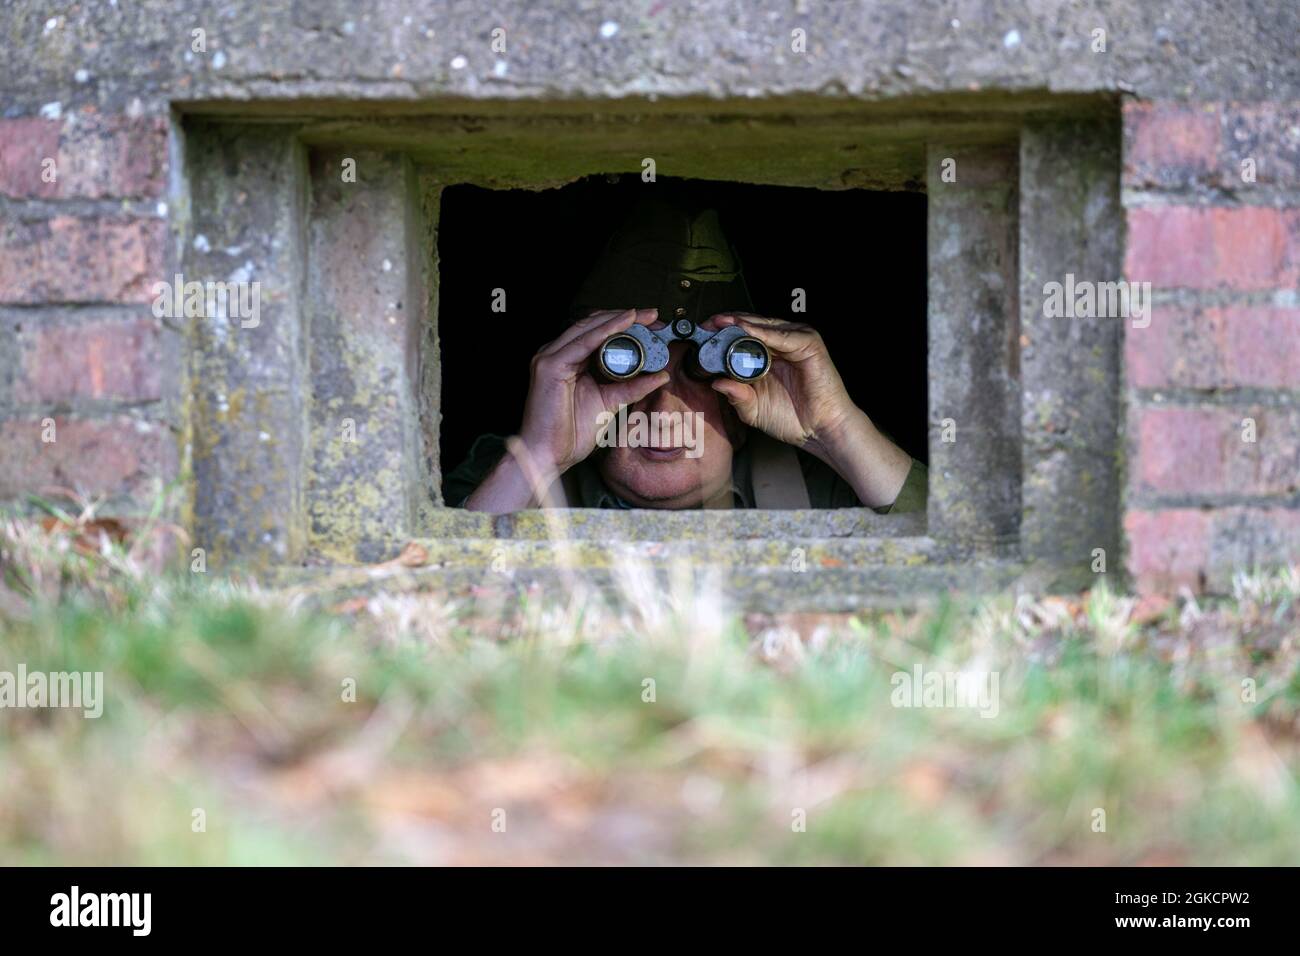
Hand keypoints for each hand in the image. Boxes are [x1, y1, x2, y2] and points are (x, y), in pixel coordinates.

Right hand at [517, 308, 669, 474]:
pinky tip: (623, 324)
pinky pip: (582, 342)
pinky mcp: (549, 366)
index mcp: (567, 360)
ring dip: (618, 320)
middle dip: (625, 318)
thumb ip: (632, 387)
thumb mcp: (610, 402)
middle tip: (652, 315)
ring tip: (642, 316)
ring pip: (588, 328)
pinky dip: (605, 331)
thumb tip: (660, 375)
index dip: (624, 325)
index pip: (597, 333)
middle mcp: (556, 354)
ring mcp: (549, 357)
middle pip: (593, 325)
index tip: (650, 323)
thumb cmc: (571, 432)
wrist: (550, 455)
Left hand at [706, 313, 856, 451]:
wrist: (820, 431)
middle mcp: (780, 344)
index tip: (701, 334)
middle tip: (707, 324)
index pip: (741, 336)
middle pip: (750, 325)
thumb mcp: (753, 410)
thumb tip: (715, 383)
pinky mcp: (809, 343)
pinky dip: (763, 332)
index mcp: (767, 356)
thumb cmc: (792, 419)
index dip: (721, 333)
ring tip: (721, 323)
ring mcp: (795, 341)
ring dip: (741, 323)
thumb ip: (736, 397)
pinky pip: (782, 335)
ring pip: (764, 325)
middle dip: (727, 323)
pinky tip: (746, 331)